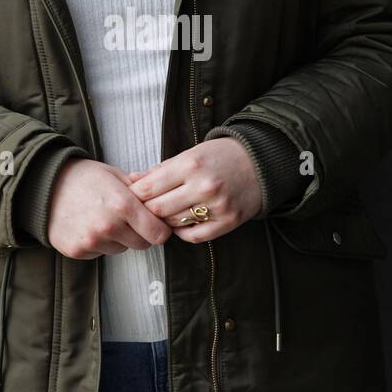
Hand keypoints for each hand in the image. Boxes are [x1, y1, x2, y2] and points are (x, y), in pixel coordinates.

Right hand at [46, 157, 173, 258]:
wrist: (43, 186)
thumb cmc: (83, 177)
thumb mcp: (115, 175)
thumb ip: (142, 190)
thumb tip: (166, 198)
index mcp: (123, 205)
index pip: (158, 234)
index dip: (160, 229)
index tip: (156, 224)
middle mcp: (108, 226)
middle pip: (142, 244)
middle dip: (141, 234)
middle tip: (129, 220)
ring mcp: (91, 241)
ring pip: (121, 249)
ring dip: (119, 239)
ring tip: (104, 219)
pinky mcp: (77, 251)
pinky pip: (101, 253)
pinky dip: (100, 244)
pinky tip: (89, 226)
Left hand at [125, 138, 262, 242]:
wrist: (260, 162)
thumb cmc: (220, 156)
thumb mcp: (189, 154)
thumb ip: (160, 170)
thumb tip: (131, 180)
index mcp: (190, 164)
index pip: (149, 187)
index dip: (134, 195)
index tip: (131, 197)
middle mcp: (203, 185)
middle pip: (158, 209)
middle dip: (146, 210)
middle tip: (142, 209)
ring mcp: (217, 205)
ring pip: (174, 224)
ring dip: (164, 221)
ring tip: (164, 214)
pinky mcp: (229, 221)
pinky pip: (194, 236)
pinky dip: (182, 233)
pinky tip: (180, 224)